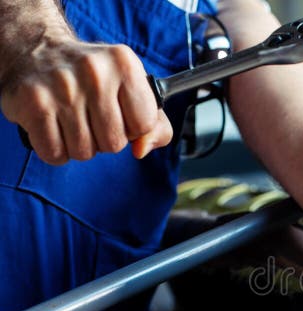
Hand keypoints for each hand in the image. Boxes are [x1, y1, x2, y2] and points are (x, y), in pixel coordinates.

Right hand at [0, 34, 171, 164]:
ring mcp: (61, 86)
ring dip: (79, 145)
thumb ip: (156, 125)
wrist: (37, 51)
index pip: (145, 124)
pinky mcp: (33, 102)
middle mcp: (93, 70)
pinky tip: (54, 128)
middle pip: (114, 143)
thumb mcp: (133, 89)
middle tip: (91, 117)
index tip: (120, 113)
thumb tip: (141, 150)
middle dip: (105, 139)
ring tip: (72, 120)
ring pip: (84, 152)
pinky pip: (54, 153)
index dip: (134, 128)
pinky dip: (55, 151)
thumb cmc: (93, 79)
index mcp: (124, 63)